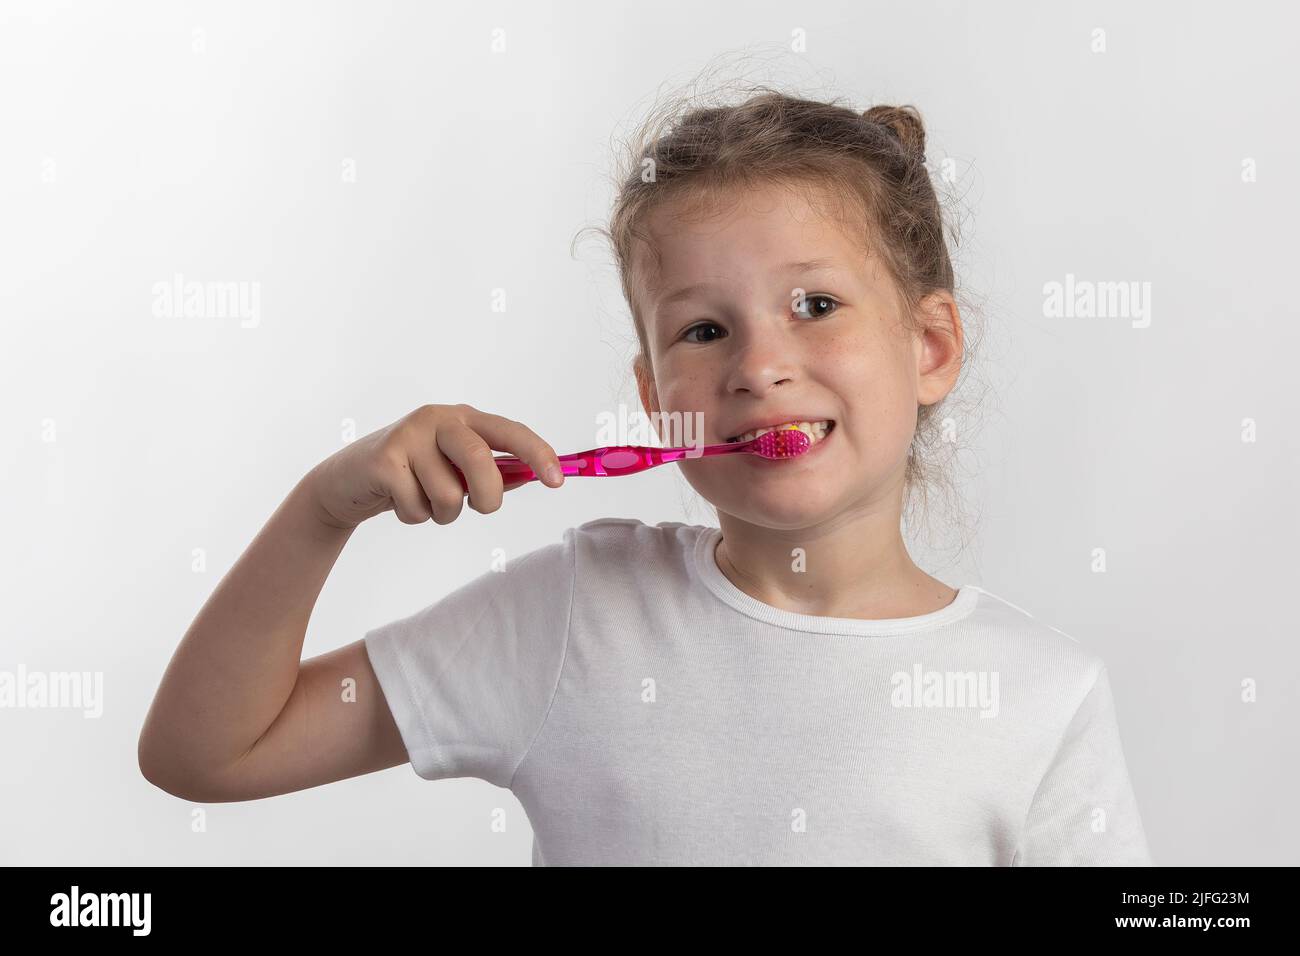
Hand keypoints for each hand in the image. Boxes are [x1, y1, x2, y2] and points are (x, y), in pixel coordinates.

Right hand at [305, 404, 563, 529]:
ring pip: (449, 494)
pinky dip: (414, 517)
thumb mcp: (454, 469)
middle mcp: (438, 419)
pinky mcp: (383, 460)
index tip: (557, 481)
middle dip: (486, 496)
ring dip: (442, 513)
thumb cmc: (413, 475)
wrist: (347, 480)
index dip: (537, 454)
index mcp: (464, 418)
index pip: (509, 431)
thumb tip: (536, 476)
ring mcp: (409, 436)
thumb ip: (493, 470)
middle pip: (480, 461)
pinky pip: (418, 508)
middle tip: (479, 507)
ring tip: (424, 501)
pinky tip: (398, 501)